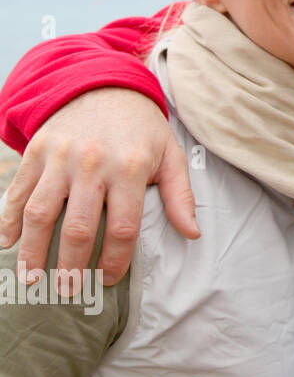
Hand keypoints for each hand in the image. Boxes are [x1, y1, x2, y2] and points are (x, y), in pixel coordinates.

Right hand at [0, 88, 198, 293]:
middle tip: (69, 291)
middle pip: (77, 227)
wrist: (103, 84)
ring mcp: (60, 158)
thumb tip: (192, 233)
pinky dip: (8, 220)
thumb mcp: (171, 155)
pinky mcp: (37, 151)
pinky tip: (7, 244)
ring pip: (40, 213)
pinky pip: (18, 191)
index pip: (122, 227)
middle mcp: (92, 164)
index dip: (115, 260)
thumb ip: (180, 196)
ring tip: (32, 280)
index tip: (108, 280)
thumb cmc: (142, 129)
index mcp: (130, 168)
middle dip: (71, 266)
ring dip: (33, 251)